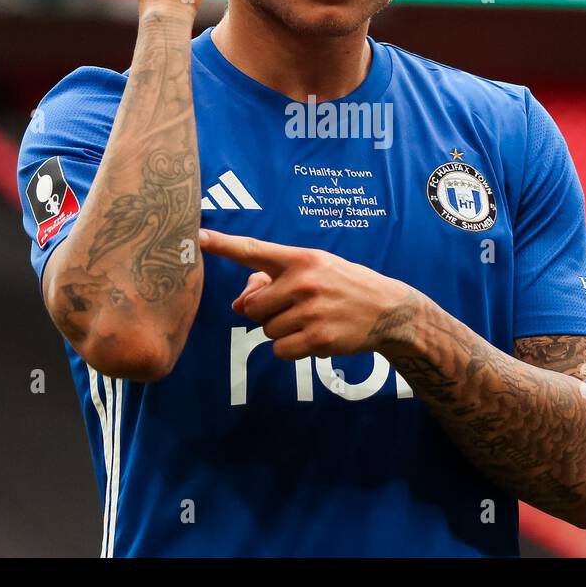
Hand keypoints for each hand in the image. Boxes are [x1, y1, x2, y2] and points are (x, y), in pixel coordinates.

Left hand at [199, 228, 418, 360]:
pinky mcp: (318, 338)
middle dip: (266, 313)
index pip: (253, 250)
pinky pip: (281, 350)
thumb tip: (237, 305)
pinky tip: (315, 338)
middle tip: (294, 309)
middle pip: (252, 307)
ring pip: (266, 331)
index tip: (196, 236)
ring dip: (282, 332)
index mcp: (300, 258)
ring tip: (312, 321)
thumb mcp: (314, 270)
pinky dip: (292, 350)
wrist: (389, 310)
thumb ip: (273, 281)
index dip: (222, 244)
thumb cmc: (344, 286)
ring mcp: (311, 310)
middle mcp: (303, 281)